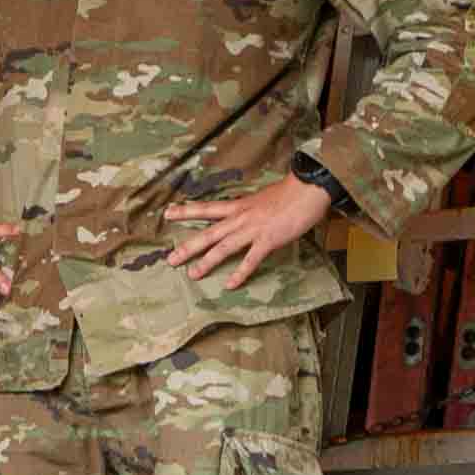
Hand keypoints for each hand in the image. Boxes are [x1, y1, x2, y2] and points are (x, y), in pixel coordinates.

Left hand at [165, 178, 334, 290]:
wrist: (307, 190)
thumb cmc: (288, 194)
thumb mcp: (261, 199)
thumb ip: (248, 210)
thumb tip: (242, 216)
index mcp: (238, 206)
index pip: (207, 208)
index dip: (187, 211)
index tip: (168, 213)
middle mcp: (240, 218)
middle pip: (209, 233)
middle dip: (188, 247)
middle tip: (170, 259)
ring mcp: (253, 230)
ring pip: (224, 247)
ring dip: (207, 262)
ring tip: (192, 274)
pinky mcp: (268, 240)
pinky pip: (250, 260)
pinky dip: (240, 273)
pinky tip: (230, 285)